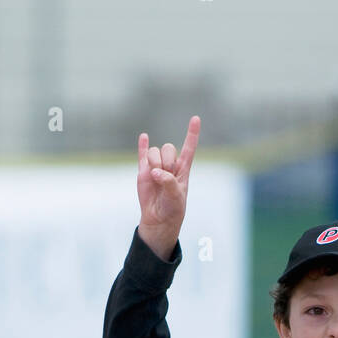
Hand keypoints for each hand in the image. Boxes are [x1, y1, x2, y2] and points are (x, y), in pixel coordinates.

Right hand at [137, 115, 200, 260]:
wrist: (158, 219)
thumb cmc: (172, 208)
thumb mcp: (176, 196)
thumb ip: (168, 181)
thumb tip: (155, 172)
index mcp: (183, 169)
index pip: (188, 148)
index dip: (192, 134)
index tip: (195, 118)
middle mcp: (170, 165)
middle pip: (168, 148)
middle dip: (166, 160)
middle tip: (166, 175)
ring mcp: (156, 166)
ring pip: (154, 152)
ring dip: (154, 163)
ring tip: (155, 178)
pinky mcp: (143, 170)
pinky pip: (142, 153)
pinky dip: (143, 145)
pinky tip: (144, 137)